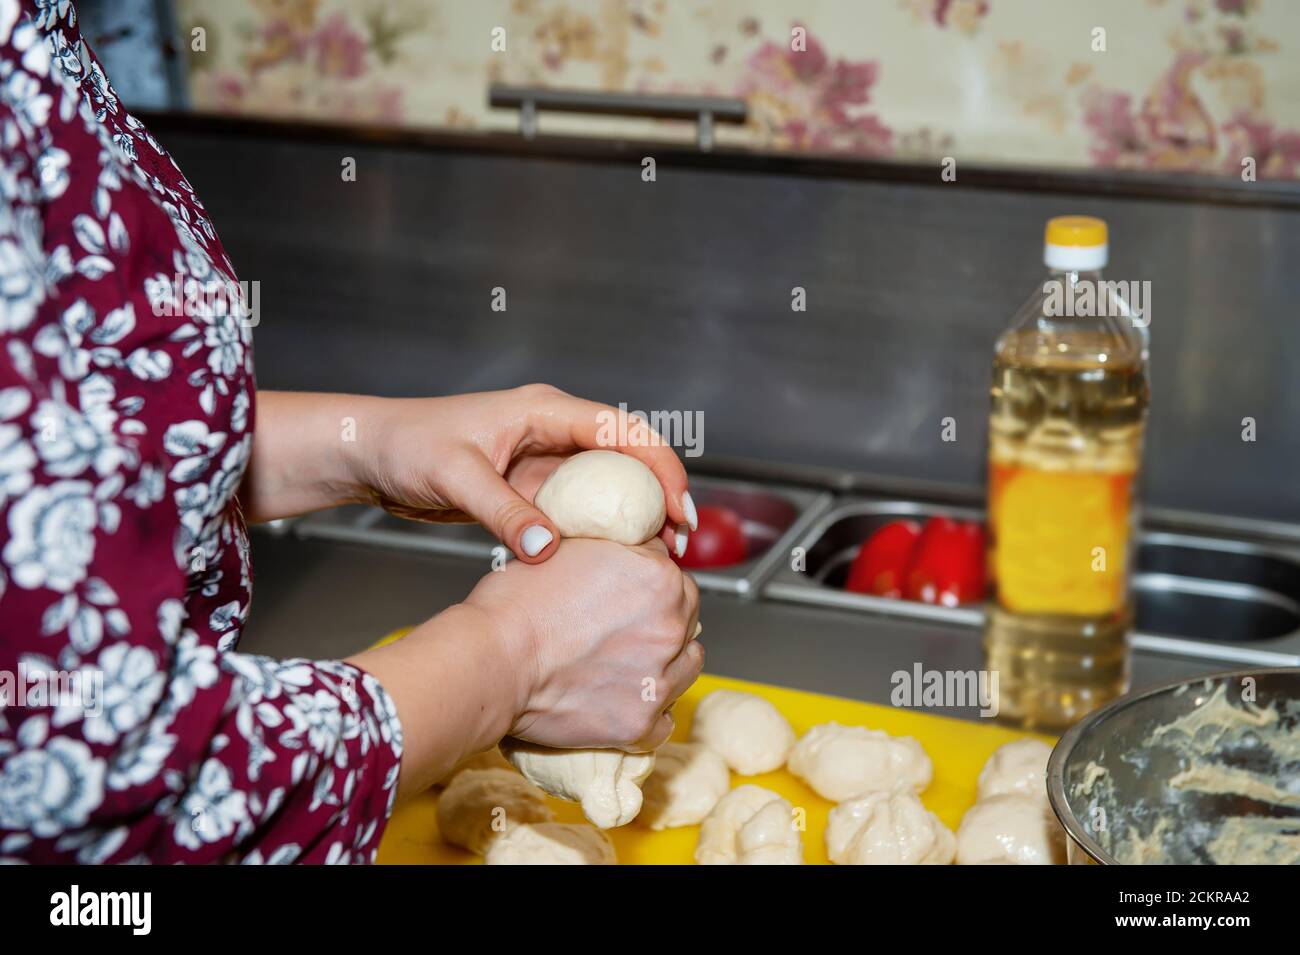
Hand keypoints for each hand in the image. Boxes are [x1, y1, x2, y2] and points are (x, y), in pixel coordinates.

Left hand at [348, 384, 696, 561]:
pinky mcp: (531, 487)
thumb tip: (548, 549)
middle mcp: (552, 430)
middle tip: (680, 541)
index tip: (677, 506)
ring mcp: (543, 459)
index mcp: (543, 410)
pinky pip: (579, 508)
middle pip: (626, 456)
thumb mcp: (454, 477)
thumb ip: (503, 512)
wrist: (371, 452)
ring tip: (659, 555)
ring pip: (608, 485)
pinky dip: (600, 531)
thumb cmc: (406, 446)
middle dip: (660, 494)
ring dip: (634, 516)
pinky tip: (612, 560)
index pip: (620, 430)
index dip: (658, 465)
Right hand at [464, 535, 702, 750]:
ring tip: (631, 662)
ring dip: (668, 661)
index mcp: (659, 578)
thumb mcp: (570, 545)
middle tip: (625, 626)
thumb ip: (616, 546)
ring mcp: (659, 679)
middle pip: (687, 617)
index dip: (649, 582)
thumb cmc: (517, 602)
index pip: (673, 574)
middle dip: (662, 618)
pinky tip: (624, 699)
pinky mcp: (640, 723)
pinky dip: (648, 711)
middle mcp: (670, 627)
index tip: (629, 593)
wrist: (492, 661)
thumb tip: (636, 544)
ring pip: (687, 666)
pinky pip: (664, 719)